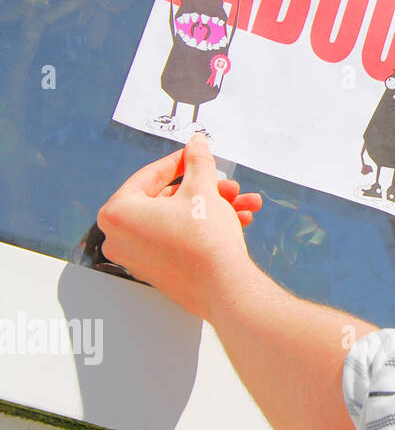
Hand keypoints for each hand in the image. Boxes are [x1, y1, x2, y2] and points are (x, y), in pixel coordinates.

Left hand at [97, 134, 260, 319]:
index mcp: (118, 213)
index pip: (150, 176)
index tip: (196, 155)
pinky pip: (178, 238)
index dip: (180, 162)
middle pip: (168, 200)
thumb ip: (197, 161)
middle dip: (205, 190)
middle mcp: (120, 237)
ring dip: (213, 208)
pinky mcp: (158, 271)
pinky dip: (204, 228)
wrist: (222, 285)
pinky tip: (235, 221)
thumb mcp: (202, 188)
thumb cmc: (204, 240)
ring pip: (178, 219)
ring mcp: (137, 257)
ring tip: (242, 205)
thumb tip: (196, 144)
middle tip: (226, 185)